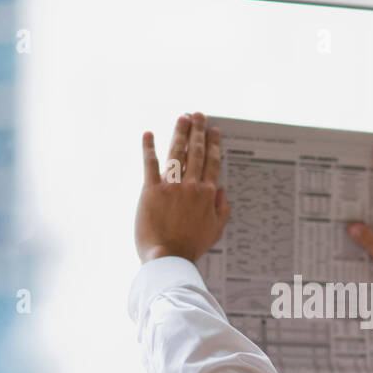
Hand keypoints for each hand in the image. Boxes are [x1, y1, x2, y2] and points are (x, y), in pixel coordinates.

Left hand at [136, 112, 230, 262]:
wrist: (168, 258)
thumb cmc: (191, 248)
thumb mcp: (215, 231)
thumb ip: (222, 210)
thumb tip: (223, 191)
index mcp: (207, 195)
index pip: (212, 162)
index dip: (213, 144)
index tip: (214, 130)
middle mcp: (191, 185)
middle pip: (196, 151)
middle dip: (198, 131)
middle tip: (198, 115)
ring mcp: (171, 186)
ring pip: (177, 152)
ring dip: (180, 132)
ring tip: (182, 118)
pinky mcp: (151, 190)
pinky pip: (150, 164)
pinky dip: (148, 147)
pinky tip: (148, 134)